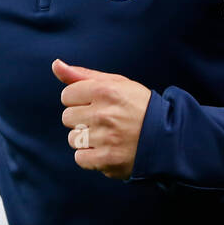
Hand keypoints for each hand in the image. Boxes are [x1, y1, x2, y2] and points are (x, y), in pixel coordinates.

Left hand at [55, 58, 151, 179]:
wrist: (168, 137)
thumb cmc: (139, 106)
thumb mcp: (116, 83)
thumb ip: (83, 75)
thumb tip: (55, 64)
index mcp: (106, 90)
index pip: (67, 95)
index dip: (80, 101)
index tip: (96, 104)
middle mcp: (104, 113)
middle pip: (67, 118)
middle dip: (82, 120)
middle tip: (105, 121)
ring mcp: (105, 138)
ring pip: (73, 139)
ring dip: (86, 139)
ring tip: (108, 136)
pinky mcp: (107, 159)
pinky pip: (80, 158)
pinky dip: (90, 156)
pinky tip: (107, 149)